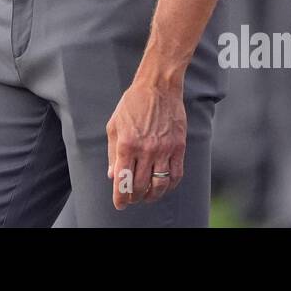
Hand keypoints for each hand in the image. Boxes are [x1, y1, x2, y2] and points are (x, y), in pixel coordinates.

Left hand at [106, 80, 186, 208]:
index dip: (120, 197)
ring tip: (147, 196)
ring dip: (152, 196)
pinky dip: (169, 185)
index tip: (119, 204)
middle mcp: (146, 150)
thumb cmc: (133, 103)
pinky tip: (163, 186)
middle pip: (140, 186)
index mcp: (126, 144)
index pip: (122, 180)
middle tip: (132, 199)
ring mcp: (164, 149)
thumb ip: (112, 153)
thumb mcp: (114, 125)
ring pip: (159, 185)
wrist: (158, 86)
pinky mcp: (179, 147)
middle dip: (134, 197)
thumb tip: (112, 175)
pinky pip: (176, 175)